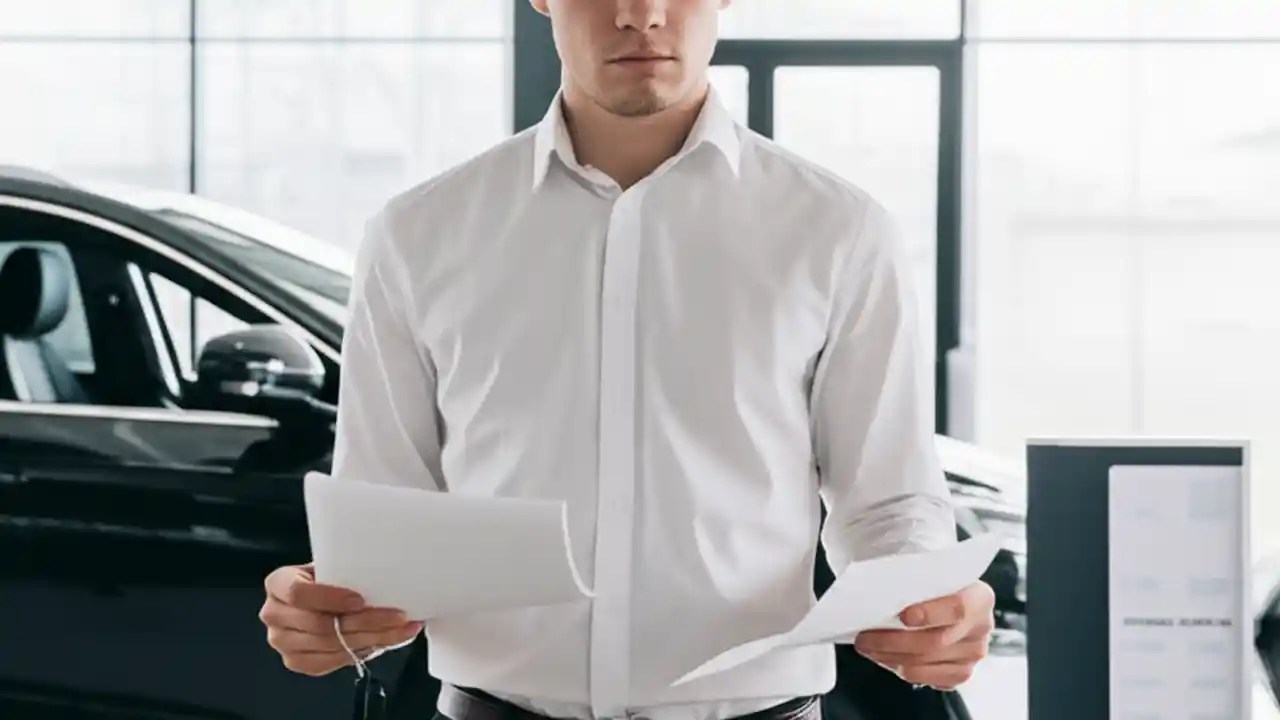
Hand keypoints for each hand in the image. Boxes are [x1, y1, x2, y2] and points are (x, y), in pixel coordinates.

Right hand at [260, 564, 422, 676]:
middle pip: (320, 625)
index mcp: (278, 583)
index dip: (331, 598)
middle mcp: (274, 614)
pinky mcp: (297, 662)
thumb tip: (385, 581)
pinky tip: (387, 641)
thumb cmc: (325, 578)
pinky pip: (332, 661)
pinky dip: (363, 651)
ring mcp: (282, 642)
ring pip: (331, 645)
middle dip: (366, 621)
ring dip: (373, 638)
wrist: (313, 597)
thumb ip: (344, 572)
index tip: (361, 600)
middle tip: (398, 616)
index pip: (298, 593)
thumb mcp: (329, 566)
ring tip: (402, 629)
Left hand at [852, 581, 994, 690]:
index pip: (958, 608)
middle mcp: (981, 627)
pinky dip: (900, 669)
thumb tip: (878, 583)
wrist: (949, 598)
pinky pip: (927, 679)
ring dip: (890, 657)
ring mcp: (973, 654)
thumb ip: (915, 578)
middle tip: (865, 637)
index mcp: (979, 597)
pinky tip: (886, 657)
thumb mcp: (930, 572)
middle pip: (936, 642)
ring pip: (927, 664)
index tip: (903, 616)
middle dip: (893, 642)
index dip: (930, 613)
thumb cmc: (934, 583)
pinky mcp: (960, 673)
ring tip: (868, 647)